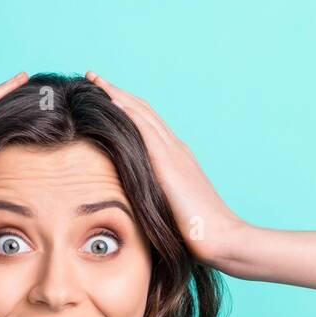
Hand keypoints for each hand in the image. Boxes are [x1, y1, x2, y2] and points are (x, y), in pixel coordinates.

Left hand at [85, 71, 248, 269]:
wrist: (222, 238)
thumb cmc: (197, 234)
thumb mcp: (167, 212)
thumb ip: (151, 201)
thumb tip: (128, 207)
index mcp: (175, 160)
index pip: (147, 126)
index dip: (126, 109)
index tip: (104, 98)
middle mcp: (176, 150)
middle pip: (143, 111)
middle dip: (117, 93)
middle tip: (93, 78)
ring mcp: (174, 154)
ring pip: (142, 113)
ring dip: (118, 95)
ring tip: (95, 80)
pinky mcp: (170, 164)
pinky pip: (145, 129)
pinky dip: (128, 111)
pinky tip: (111, 100)